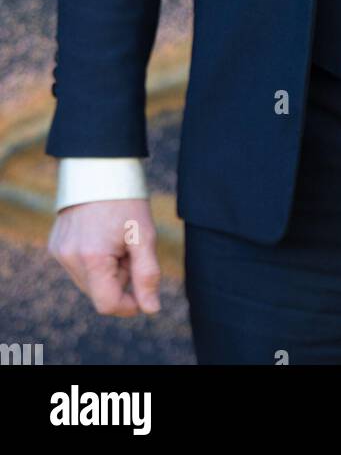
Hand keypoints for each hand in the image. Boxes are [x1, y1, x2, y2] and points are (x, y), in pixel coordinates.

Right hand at [47, 199, 160, 316]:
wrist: (99, 165)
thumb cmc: (125, 198)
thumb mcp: (144, 235)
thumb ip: (147, 274)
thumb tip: (150, 308)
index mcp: (91, 258)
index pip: (108, 304)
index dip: (130, 304)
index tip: (144, 290)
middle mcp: (69, 258)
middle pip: (98, 292)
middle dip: (119, 279)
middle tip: (130, 248)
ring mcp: (59, 251)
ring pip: (88, 280)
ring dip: (106, 269)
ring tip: (116, 238)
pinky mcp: (55, 244)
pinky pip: (78, 265)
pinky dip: (93, 259)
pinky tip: (102, 234)